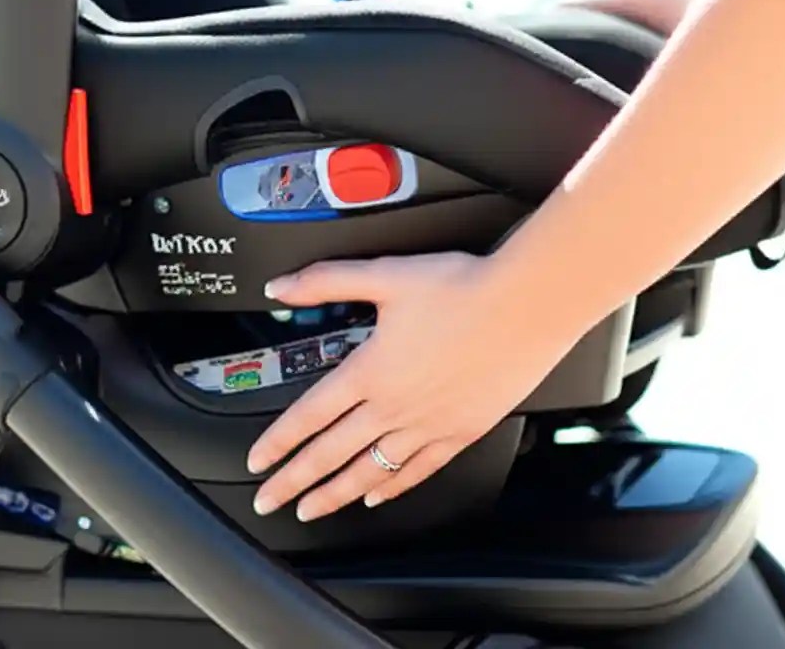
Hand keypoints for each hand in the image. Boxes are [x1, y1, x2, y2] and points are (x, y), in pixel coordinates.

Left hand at [246, 251, 575, 521]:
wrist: (528, 306)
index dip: (277, 442)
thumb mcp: (385, 275)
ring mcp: (428, 425)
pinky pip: (417, 471)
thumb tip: (281, 285)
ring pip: (369, 471)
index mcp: (369, 370)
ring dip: (334, 494)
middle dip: (292, 482)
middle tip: (268, 500)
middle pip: (330, 454)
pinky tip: (376, 497)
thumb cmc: (464, 288)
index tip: (257, 461)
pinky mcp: (460, 432)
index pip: (309, 416)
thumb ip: (326, 281)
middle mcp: (394, 406)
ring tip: (310, 510)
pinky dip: (392, 488)